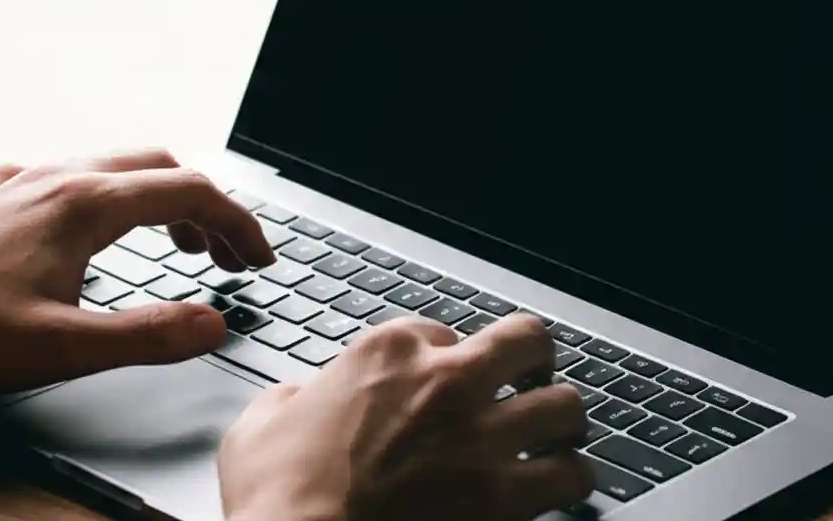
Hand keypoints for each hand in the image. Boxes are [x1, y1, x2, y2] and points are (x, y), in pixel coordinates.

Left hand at [0, 149, 275, 390]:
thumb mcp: (65, 348)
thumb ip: (150, 335)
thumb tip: (214, 323)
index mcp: (84, 205)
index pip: (191, 193)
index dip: (239, 224)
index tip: (259, 259)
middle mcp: (55, 179)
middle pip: (160, 168)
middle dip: (207, 208)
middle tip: (228, 256)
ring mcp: (19, 182)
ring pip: (113, 166)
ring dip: (160, 200)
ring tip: (180, 245)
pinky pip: (63, 175)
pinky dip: (103, 196)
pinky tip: (89, 231)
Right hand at [219, 315, 593, 520]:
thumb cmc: (278, 499)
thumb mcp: (260, 425)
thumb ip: (292, 398)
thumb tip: (302, 398)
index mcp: (389, 352)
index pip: (445, 332)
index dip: (447, 359)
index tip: (443, 383)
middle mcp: (448, 381)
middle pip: (528, 343)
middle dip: (534, 364)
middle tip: (529, 383)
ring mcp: (483, 436)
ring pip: (566, 406)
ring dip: (562, 423)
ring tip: (556, 437)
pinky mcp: (507, 494)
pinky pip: (572, 474)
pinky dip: (570, 481)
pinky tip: (557, 488)